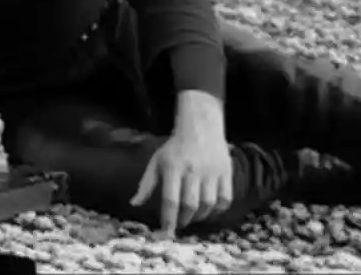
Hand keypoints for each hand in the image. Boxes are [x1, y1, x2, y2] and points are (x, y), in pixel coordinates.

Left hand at [129, 96, 232, 234]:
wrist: (200, 126)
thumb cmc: (175, 147)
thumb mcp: (156, 162)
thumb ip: (146, 184)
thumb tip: (134, 204)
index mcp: (173, 167)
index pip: (170, 199)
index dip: (168, 219)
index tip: (166, 233)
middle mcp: (193, 169)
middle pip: (191, 205)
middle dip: (184, 220)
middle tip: (179, 223)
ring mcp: (212, 171)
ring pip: (209, 204)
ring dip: (200, 217)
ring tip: (192, 216)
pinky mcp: (226, 171)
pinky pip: (225, 199)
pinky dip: (218, 210)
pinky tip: (209, 211)